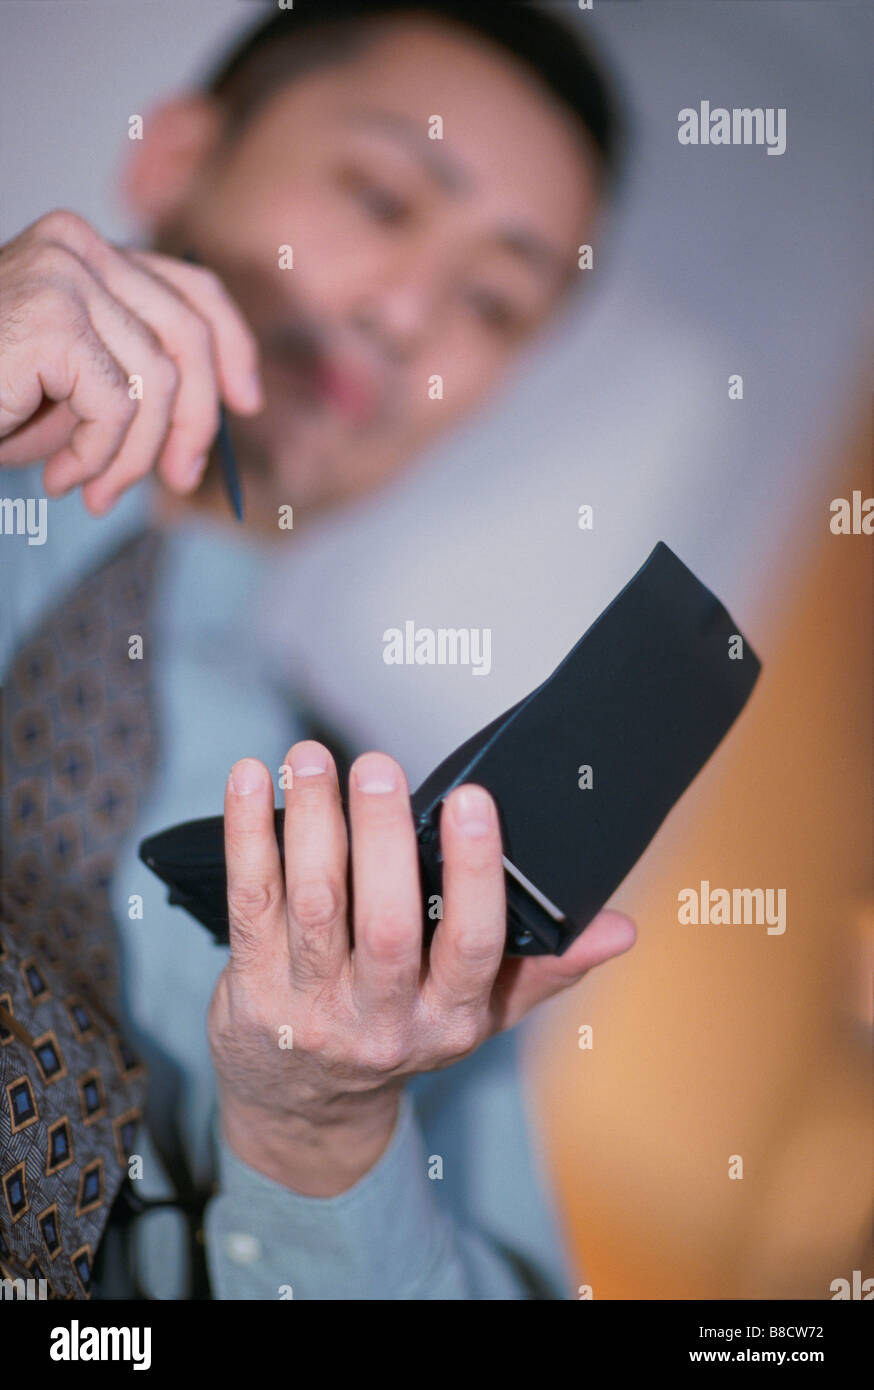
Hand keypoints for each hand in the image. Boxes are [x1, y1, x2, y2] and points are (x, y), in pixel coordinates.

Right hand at [0, 210, 262, 512]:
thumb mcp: (72, 387)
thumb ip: (134, 381)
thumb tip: (214, 415)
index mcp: (87, 251)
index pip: (192, 289)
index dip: (233, 348)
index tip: (247, 403)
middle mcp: (78, 246)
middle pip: (188, 335)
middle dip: (195, 420)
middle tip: (179, 480)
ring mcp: (64, 274)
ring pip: (157, 382)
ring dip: (132, 456)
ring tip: (94, 489)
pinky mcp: (51, 318)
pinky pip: (117, 408)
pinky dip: (99, 458)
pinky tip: (61, 477)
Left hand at [207, 741, 636, 1195]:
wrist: (302, 1110)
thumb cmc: (397, 1036)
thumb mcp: (478, 1014)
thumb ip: (545, 967)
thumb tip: (620, 928)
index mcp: (449, 1017)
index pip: (472, 945)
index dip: (474, 872)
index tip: (473, 800)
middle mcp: (382, 1020)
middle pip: (386, 926)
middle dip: (382, 839)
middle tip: (379, 766)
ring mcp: (311, 1007)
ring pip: (314, 906)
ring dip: (312, 823)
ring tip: (312, 756)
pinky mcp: (251, 989)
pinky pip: (250, 902)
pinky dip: (247, 836)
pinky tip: (247, 779)